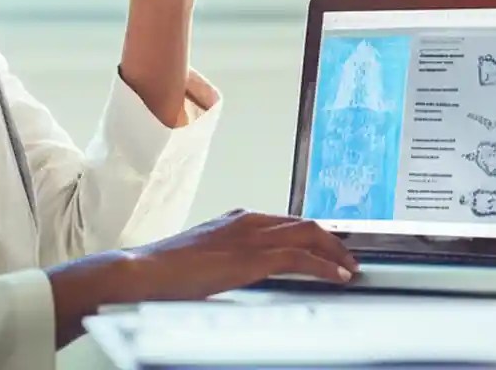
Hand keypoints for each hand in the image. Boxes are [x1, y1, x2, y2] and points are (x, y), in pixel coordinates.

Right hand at [126, 209, 360, 299]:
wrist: (145, 271)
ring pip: (309, 235)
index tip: (327, 246)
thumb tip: (240, 273)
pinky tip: (337, 276)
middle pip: (304, 224)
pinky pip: (301, 258)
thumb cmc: (166, 270)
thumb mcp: (205, 258)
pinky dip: (324, 266)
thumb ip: (228, 259)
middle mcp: (249, 221)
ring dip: (335, 251)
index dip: (313, 234)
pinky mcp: (253, 258)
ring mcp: (252, 237)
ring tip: (349, 266)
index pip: (287, 221)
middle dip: (331, 240)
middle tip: (347, 256)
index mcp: (238, 219)